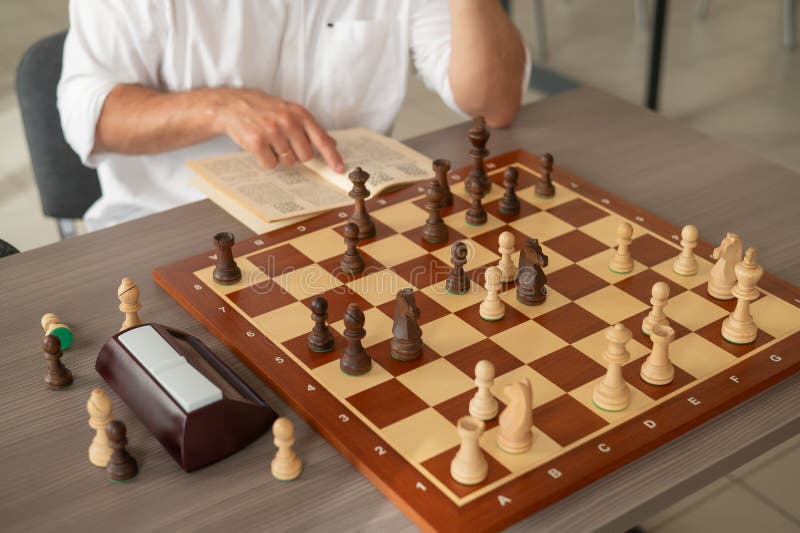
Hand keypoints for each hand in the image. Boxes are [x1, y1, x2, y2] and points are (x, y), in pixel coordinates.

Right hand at [214, 88, 344, 171]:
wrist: (232, 105)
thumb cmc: (263, 109)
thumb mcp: (290, 111)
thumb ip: (310, 128)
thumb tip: (332, 143)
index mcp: (300, 114)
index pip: (322, 139)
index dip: (333, 157)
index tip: (340, 169)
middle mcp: (288, 122)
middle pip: (305, 156)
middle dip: (296, 155)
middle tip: (284, 143)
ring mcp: (273, 132)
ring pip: (287, 161)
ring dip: (279, 156)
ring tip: (269, 141)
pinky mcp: (257, 142)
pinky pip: (270, 164)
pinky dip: (265, 160)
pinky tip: (259, 146)